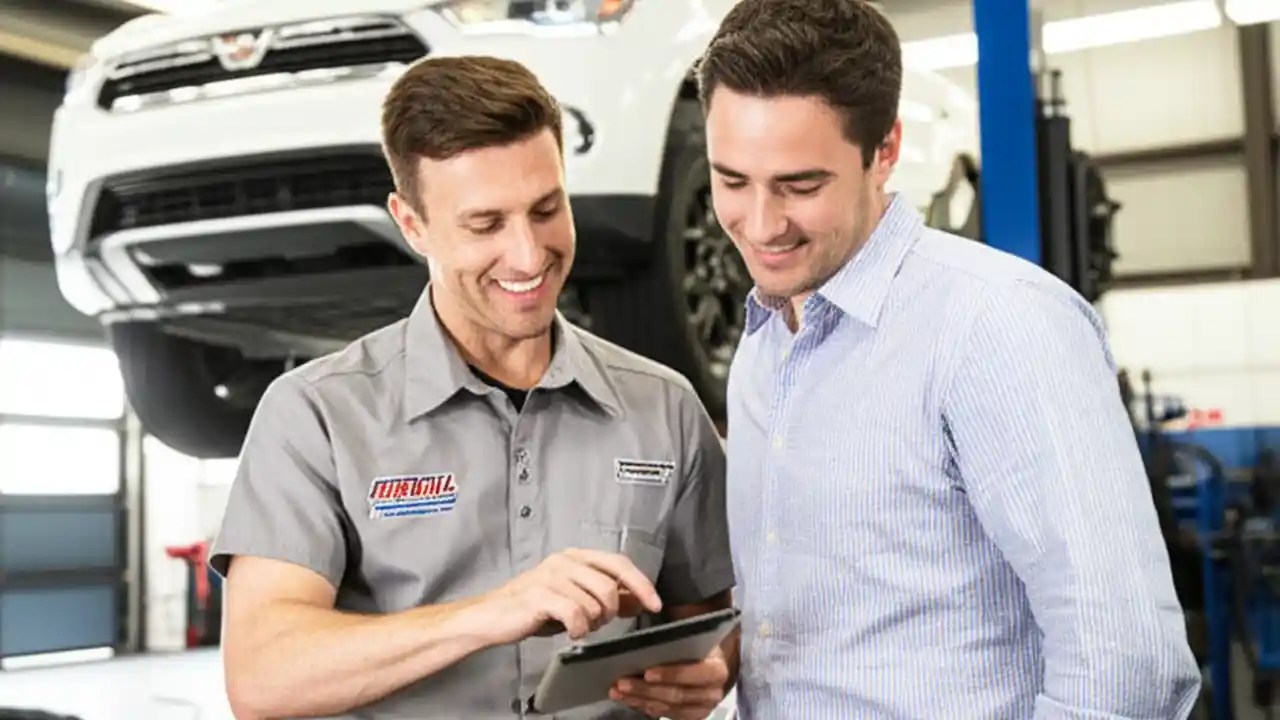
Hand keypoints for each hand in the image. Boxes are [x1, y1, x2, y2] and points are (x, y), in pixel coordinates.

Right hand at [472, 548, 662, 644]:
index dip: (641, 584)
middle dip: (613, 609)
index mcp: (575, 557)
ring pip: (595, 601)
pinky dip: (579, 628)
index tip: (655, 604)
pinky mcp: (540, 595)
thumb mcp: (573, 598)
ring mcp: (552, 576)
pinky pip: (576, 614)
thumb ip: (604, 596)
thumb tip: (637, 599)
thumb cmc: (532, 608)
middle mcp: (565, 561)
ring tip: (580, 626)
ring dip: (594, 621)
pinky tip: (570, 631)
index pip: (619, 563)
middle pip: (611, 583)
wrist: (492, 616)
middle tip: (602, 622)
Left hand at [609, 646, 729, 718]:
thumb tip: (647, 642)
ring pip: (667, 707)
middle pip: (676, 695)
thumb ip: (676, 643)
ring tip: (617, 692)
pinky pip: (664, 715)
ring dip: (639, 700)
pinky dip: (644, 707)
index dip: (671, 674)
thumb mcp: (692, 641)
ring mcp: (702, 709)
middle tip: (622, 683)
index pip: (693, 674)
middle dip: (646, 690)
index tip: (647, 673)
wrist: (709, 665)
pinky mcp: (690, 717)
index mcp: (716, 670)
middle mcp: (712, 693)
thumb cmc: (696, 648)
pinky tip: (628, 700)